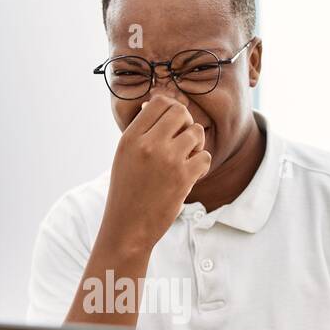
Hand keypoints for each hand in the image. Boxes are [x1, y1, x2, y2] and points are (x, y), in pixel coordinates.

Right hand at [98, 96, 211, 253]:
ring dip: (196, 145)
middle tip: (183, 141)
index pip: (158, 102)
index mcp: (131, 137)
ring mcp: (167, 160)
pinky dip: (202, 165)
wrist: (127, 228)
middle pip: (180, 112)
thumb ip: (141, 132)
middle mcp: (148, 144)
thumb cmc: (127, 192)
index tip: (173, 124)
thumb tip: (158, 104)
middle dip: (186, 123)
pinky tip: (191, 175)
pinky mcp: (183, 178)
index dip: (171, 109)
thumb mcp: (124, 156)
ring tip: (186, 160)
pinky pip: (205, 157)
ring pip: (196, 132)